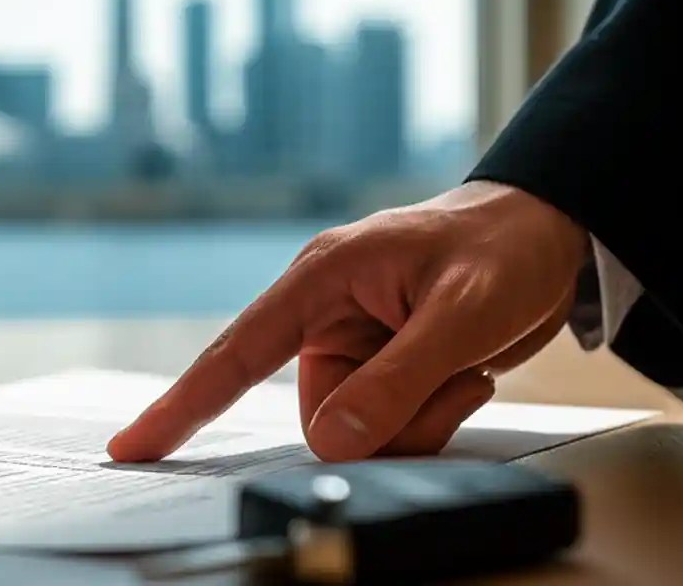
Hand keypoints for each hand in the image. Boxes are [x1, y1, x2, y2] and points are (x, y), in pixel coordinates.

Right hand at [108, 181, 587, 461]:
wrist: (549, 235)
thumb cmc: (502, 247)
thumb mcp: (460, 312)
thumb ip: (396, 380)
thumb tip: (334, 442)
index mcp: (321, 281)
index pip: (234, 353)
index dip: (181, 405)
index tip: (133, 446)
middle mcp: (325, 317)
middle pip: (319, 417)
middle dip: (384, 422)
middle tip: (450, 379)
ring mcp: (354, 347)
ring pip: (356, 433)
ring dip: (416, 421)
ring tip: (463, 368)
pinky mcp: (381, 370)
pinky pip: (388, 429)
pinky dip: (431, 418)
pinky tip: (465, 372)